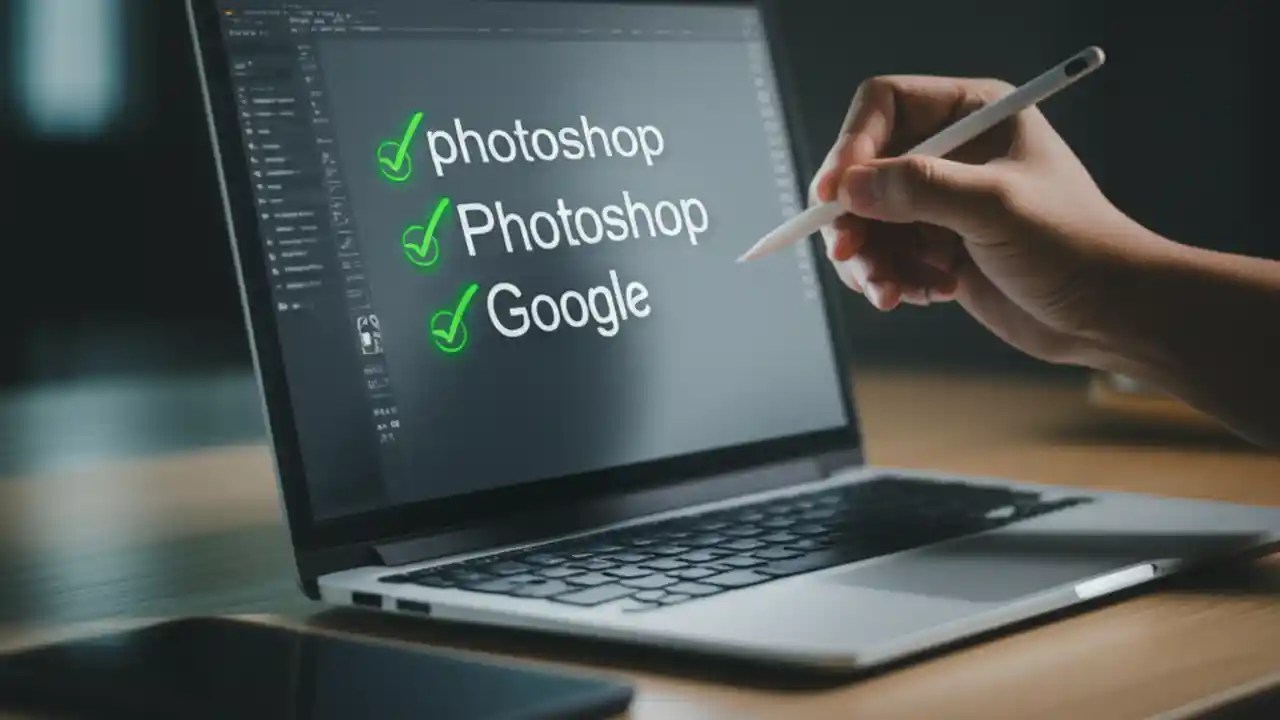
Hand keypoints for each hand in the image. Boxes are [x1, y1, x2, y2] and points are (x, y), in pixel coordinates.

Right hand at [810, 75, 1161, 365]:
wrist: (1108, 312)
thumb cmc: (1073, 244)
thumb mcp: (996, 207)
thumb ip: (921, 188)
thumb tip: (849, 187)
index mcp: (972, 113)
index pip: (883, 106)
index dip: (852, 146)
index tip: (836, 195)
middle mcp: (951, 150)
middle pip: (862, 167)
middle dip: (852, 218)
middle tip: (850, 256)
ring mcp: (941, 201)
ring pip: (866, 220)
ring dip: (870, 260)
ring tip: (893, 293)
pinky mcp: (937, 248)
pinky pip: (885, 257)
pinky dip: (893, 280)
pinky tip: (931, 295)